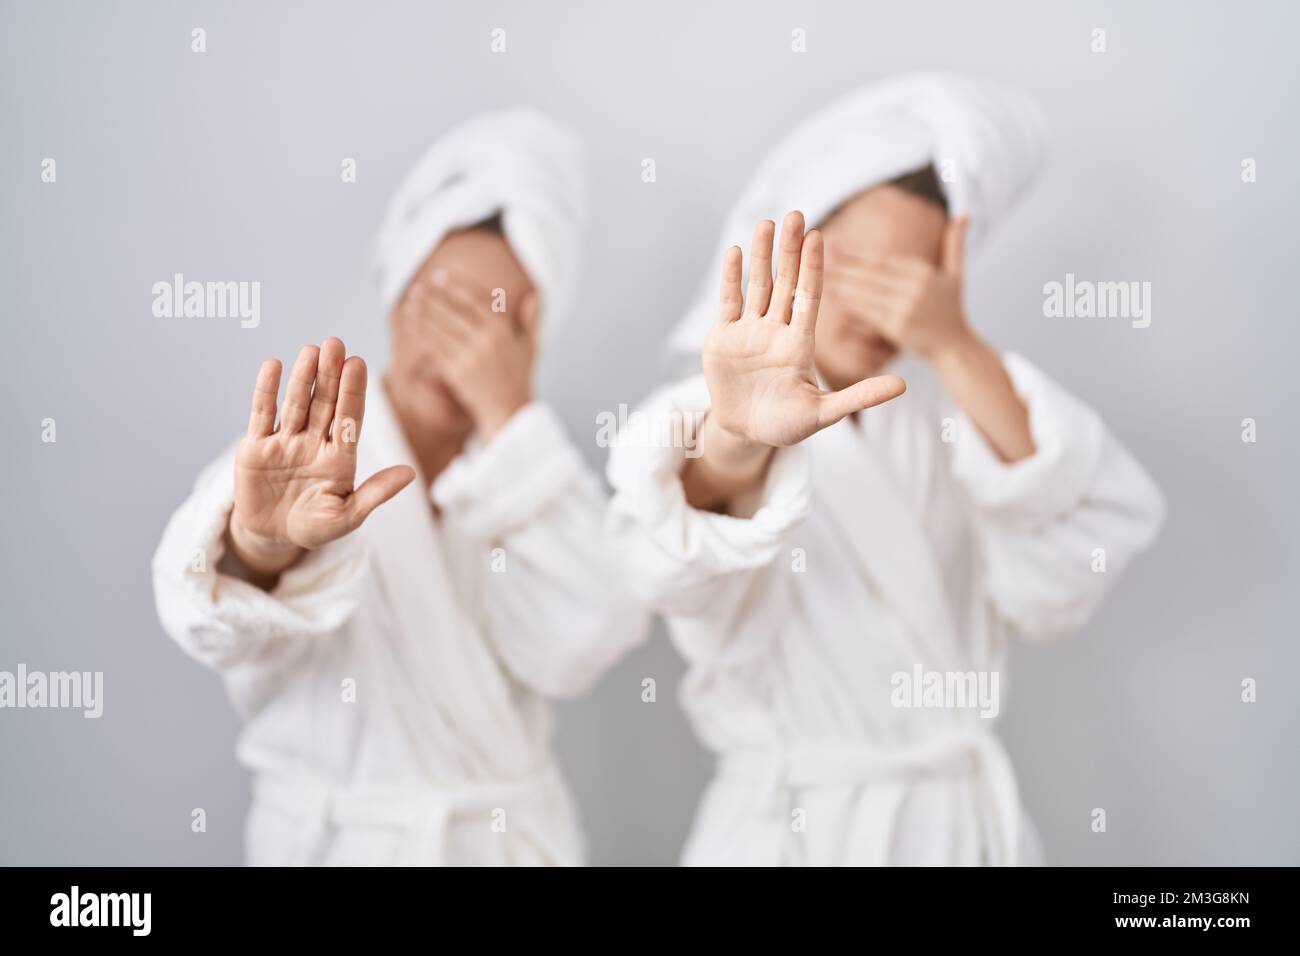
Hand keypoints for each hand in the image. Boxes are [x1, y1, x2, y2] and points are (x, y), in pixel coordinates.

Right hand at [229, 338, 415, 576]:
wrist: (272, 537)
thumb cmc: (314, 527)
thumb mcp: (346, 517)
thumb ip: (375, 494)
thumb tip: (410, 473)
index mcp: (340, 456)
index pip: (349, 418)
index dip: (353, 392)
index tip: (358, 364)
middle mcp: (315, 442)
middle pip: (324, 403)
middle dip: (330, 375)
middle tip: (335, 343)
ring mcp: (285, 441)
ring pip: (296, 403)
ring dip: (302, 378)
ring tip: (310, 351)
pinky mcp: (256, 447)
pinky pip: (262, 414)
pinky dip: (266, 391)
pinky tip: (273, 366)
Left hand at [410, 271, 537, 438]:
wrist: (509, 412)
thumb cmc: (519, 380)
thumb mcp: (531, 347)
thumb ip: (531, 320)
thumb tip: (534, 295)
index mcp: (502, 329)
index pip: (474, 299)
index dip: (455, 286)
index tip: (440, 277)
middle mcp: (485, 339)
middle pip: (452, 310)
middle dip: (432, 296)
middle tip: (418, 286)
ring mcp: (469, 355)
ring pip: (440, 326)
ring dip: (422, 311)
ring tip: (411, 301)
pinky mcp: (456, 371)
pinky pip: (434, 347)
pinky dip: (421, 333)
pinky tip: (412, 325)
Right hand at [702, 211, 906, 448]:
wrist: (746, 435)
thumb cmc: (787, 426)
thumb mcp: (824, 414)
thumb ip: (861, 397)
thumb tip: (904, 385)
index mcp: (801, 343)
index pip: (809, 297)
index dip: (814, 268)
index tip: (821, 238)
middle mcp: (776, 330)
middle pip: (784, 283)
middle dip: (789, 250)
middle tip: (795, 215)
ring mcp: (749, 332)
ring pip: (757, 285)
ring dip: (761, 255)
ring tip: (766, 223)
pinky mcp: (722, 338)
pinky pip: (728, 301)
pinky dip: (730, 277)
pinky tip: (736, 252)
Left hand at [824, 215, 971, 359]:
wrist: (955, 348)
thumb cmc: (952, 309)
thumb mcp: (957, 274)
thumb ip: (955, 244)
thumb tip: (963, 214)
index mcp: (923, 272)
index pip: (883, 259)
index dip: (857, 252)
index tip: (836, 243)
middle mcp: (915, 288)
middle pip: (872, 273)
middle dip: (844, 264)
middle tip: (818, 254)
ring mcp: (906, 308)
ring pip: (867, 292)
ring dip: (842, 282)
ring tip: (820, 274)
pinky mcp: (899, 328)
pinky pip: (869, 313)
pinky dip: (851, 304)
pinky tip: (835, 297)